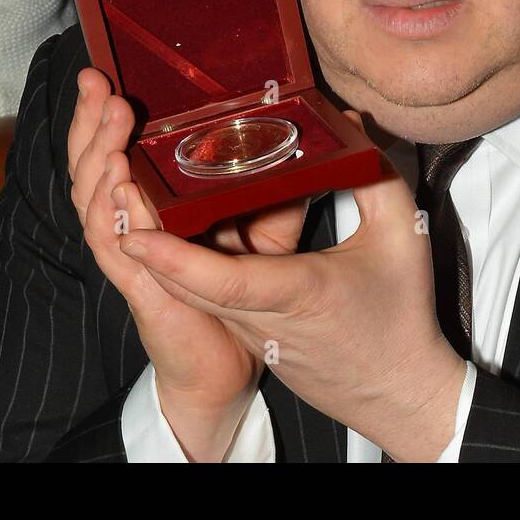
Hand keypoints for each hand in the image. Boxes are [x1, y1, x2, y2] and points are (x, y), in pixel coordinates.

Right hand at [66, 68, 307, 459]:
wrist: (228, 367)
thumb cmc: (241, 296)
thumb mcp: (265, 231)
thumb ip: (278, 189)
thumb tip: (318, 143)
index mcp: (152, 205)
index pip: (116, 149)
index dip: (103, 114)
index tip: (104, 72)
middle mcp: (132, 226)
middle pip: (92, 164)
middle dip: (89, 121)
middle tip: (93, 80)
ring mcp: (131, 259)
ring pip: (94, 200)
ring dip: (97, 158)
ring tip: (109, 120)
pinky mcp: (140, 290)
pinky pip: (115, 249)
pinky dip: (112, 216)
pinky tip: (117, 186)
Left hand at [117, 112, 468, 461]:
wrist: (401, 392)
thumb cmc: (403, 319)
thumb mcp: (402, 239)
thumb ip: (376, 177)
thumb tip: (352, 126)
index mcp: (297, 295)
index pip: (222, 282)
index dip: (172, 259)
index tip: (133, 231)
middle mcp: (264, 320)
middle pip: (187, 284)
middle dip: (145, 239)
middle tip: (116, 183)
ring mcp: (256, 334)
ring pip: (193, 292)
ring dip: (161, 251)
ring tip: (133, 193)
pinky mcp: (255, 339)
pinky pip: (211, 301)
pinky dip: (187, 267)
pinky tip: (176, 228)